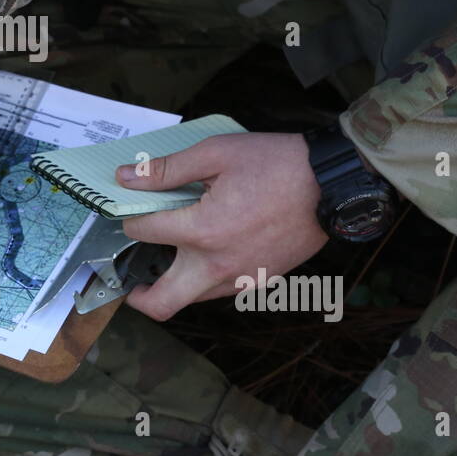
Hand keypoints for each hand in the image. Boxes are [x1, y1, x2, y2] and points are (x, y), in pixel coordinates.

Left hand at [116, 132, 326, 320]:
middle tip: (132, 279)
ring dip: (173, 284)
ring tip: (171, 255)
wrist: (331, 183)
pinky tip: (207, 251)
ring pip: (191, 299)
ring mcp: (241, 278)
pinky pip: (221, 290)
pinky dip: (204, 278)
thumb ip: (165, 170)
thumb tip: (125, 177)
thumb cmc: (276, 163)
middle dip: (138, 296)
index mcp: (202, 231)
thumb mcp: (215, 153)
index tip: (132, 207)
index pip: (142, 233)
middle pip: (161, 302)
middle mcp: (217, 264)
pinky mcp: (260, 280)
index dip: (130, 218)